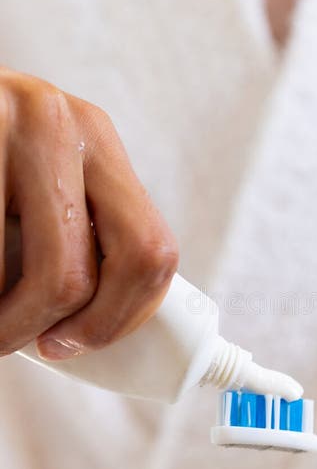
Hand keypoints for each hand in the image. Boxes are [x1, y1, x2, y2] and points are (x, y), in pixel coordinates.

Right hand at [0, 66, 177, 359]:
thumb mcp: (37, 169)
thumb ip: (74, 220)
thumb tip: (95, 324)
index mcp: (94, 136)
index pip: (149, 250)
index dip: (118, 318)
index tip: (73, 343)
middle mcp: (56, 125)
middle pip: (78, 278)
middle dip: (47, 331)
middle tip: (19, 342)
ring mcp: (0, 128)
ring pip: (23, 280)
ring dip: (1, 325)